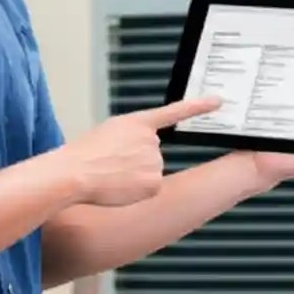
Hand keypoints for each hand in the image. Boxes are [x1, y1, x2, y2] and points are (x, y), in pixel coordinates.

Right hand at [64, 96, 222, 206]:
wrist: (75, 173)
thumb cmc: (83, 155)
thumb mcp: (107, 133)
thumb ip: (130, 138)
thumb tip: (140, 157)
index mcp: (137, 122)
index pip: (175, 112)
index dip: (198, 107)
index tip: (219, 101)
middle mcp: (151, 139)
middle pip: (151, 154)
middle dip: (134, 161)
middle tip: (110, 163)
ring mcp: (154, 160)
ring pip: (149, 172)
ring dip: (133, 177)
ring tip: (109, 174)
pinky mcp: (154, 182)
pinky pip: (148, 189)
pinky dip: (135, 191)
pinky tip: (118, 187)